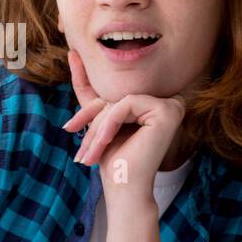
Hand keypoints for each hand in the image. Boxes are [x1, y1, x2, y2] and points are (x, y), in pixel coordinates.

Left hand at [62, 48, 184, 194]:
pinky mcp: (168, 111)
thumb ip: (88, 89)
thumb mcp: (96, 119)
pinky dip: (109, 123)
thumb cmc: (111, 158)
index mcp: (153, 104)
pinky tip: (103, 142)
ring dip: (98, 125)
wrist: (124, 187)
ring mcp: (171, 105)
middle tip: (71, 133)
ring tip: (88, 150)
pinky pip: (127, 104)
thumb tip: (73, 53)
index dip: (88, 100)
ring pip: (119, 100)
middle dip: (89, 116)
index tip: (70, 88)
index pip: (113, 92)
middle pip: (115, 95)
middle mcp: (167, 102)